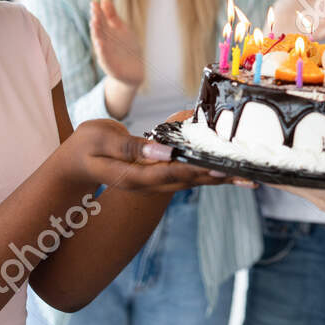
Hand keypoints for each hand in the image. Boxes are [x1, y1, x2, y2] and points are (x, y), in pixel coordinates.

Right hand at [60, 119, 238, 193]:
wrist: (75, 165)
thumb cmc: (84, 149)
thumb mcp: (99, 141)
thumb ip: (129, 147)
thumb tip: (161, 150)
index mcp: (134, 176)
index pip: (170, 173)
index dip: (196, 168)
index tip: (220, 166)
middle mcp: (148, 183)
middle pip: (190, 181)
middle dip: (219, 178)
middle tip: (248, 175)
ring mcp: (154, 182)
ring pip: (192, 181)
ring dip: (219, 178)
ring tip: (248, 176)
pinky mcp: (158, 176)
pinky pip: (188, 175)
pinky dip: (208, 172)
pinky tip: (227, 169)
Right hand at [89, 0, 143, 87]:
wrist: (134, 71)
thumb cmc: (125, 47)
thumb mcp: (120, 29)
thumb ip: (112, 15)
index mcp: (106, 34)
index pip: (101, 21)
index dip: (97, 12)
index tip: (94, 3)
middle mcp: (104, 44)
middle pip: (99, 31)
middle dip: (96, 21)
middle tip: (93, 10)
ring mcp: (106, 55)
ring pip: (100, 43)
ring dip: (97, 34)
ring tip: (94, 23)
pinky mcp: (111, 67)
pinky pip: (105, 59)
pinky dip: (102, 51)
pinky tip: (101, 44)